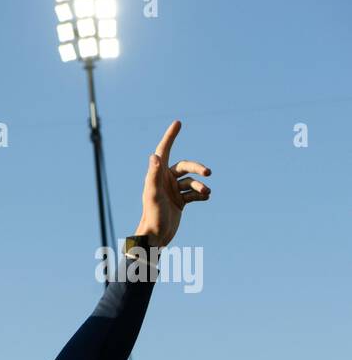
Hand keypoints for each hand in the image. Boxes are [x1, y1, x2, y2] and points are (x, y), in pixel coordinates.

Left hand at [134, 120, 211, 248]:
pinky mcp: (180, 201)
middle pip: (185, 166)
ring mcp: (173, 191)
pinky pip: (194, 193)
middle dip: (197, 168)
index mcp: (157, 176)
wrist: (156, 236)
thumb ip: (153, 175)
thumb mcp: (152, 195)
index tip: (178, 122)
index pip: (164, 151)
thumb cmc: (152, 216)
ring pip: (192, 181)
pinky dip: (201, 194)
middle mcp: (164, 181)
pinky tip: (205, 198)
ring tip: (206, 193)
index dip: (171, 137)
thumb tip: (155, 156)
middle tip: (208, 172)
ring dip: (200, 186)